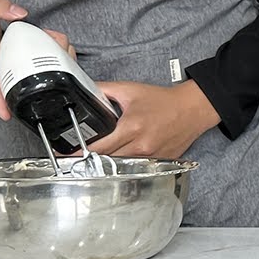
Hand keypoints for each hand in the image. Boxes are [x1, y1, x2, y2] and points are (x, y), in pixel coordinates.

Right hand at [0, 0, 75, 120]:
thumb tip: (20, 13)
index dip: (0, 98)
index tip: (5, 113)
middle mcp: (0, 74)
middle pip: (25, 80)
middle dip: (47, 69)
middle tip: (58, 47)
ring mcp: (9, 80)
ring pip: (33, 78)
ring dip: (52, 65)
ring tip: (58, 44)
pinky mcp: (15, 80)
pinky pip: (34, 77)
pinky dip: (50, 65)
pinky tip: (55, 52)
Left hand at [86, 80, 219, 158]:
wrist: (191, 109)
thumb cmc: (162, 100)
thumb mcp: (130, 90)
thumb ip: (104, 90)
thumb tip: (84, 90)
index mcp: (130, 127)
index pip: (98, 147)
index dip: (79, 153)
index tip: (66, 156)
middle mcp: (140, 145)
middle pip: (106, 162)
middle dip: (90, 161)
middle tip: (75, 160)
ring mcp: (150, 156)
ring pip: (120, 169)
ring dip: (107, 165)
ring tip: (96, 162)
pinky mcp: (159, 162)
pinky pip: (136, 169)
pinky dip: (126, 165)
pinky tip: (122, 159)